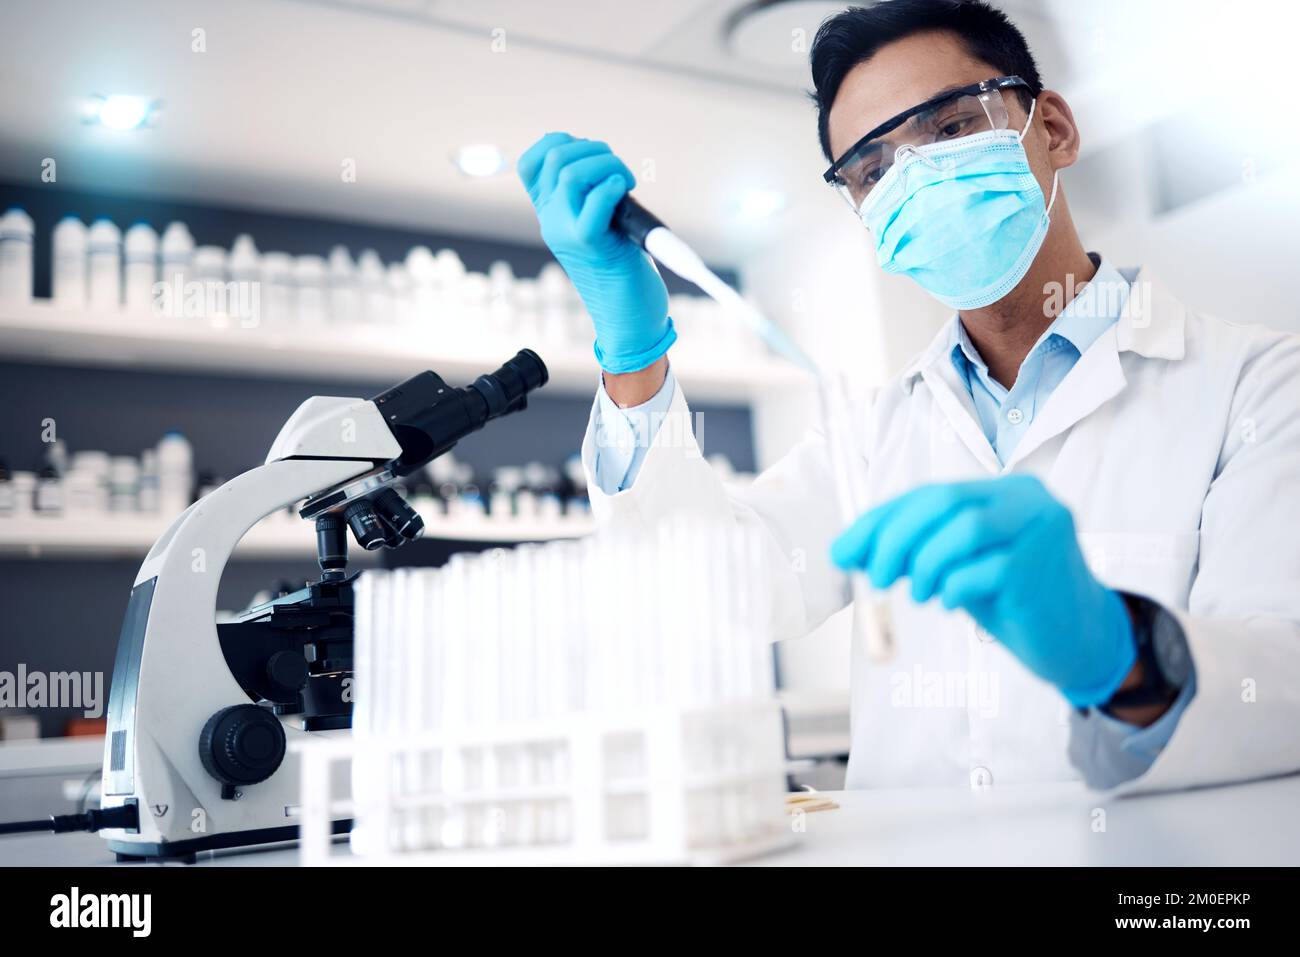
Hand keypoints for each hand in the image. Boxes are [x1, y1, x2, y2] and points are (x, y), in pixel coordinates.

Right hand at [517, 132, 673, 373]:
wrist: (628, 319)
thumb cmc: (622, 269)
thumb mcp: (600, 222)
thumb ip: (591, 194)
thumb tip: (598, 158)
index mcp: (549, 212)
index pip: (532, 160)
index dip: (560, 142)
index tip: (591, 157)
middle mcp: (550, 220)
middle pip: (555, 157)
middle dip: (595, 150)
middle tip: (619, 174)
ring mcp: (566, 233)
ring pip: (571, 173)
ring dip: (608, 164)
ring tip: (627, 183)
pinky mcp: (591, 245)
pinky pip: (594, 201)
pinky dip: (614, 186)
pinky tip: (626, 194)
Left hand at [830, 475, 1135, 706]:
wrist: (1079, 639)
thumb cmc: (1013, 598)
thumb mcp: (959, 566)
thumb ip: (915, 551)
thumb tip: (849, 550)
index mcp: (1004, 491)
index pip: (929, 494)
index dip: (880, 520)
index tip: (843, 551)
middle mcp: (1027, 499)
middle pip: (944, 502)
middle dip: (896, 539)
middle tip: (877, 576)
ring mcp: (1039, 530)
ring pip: (965, 529)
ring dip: (926, 564)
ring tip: (920, 594)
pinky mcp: (1042, 567)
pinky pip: (983, 571)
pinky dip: (954, 588)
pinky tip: (953, 603)